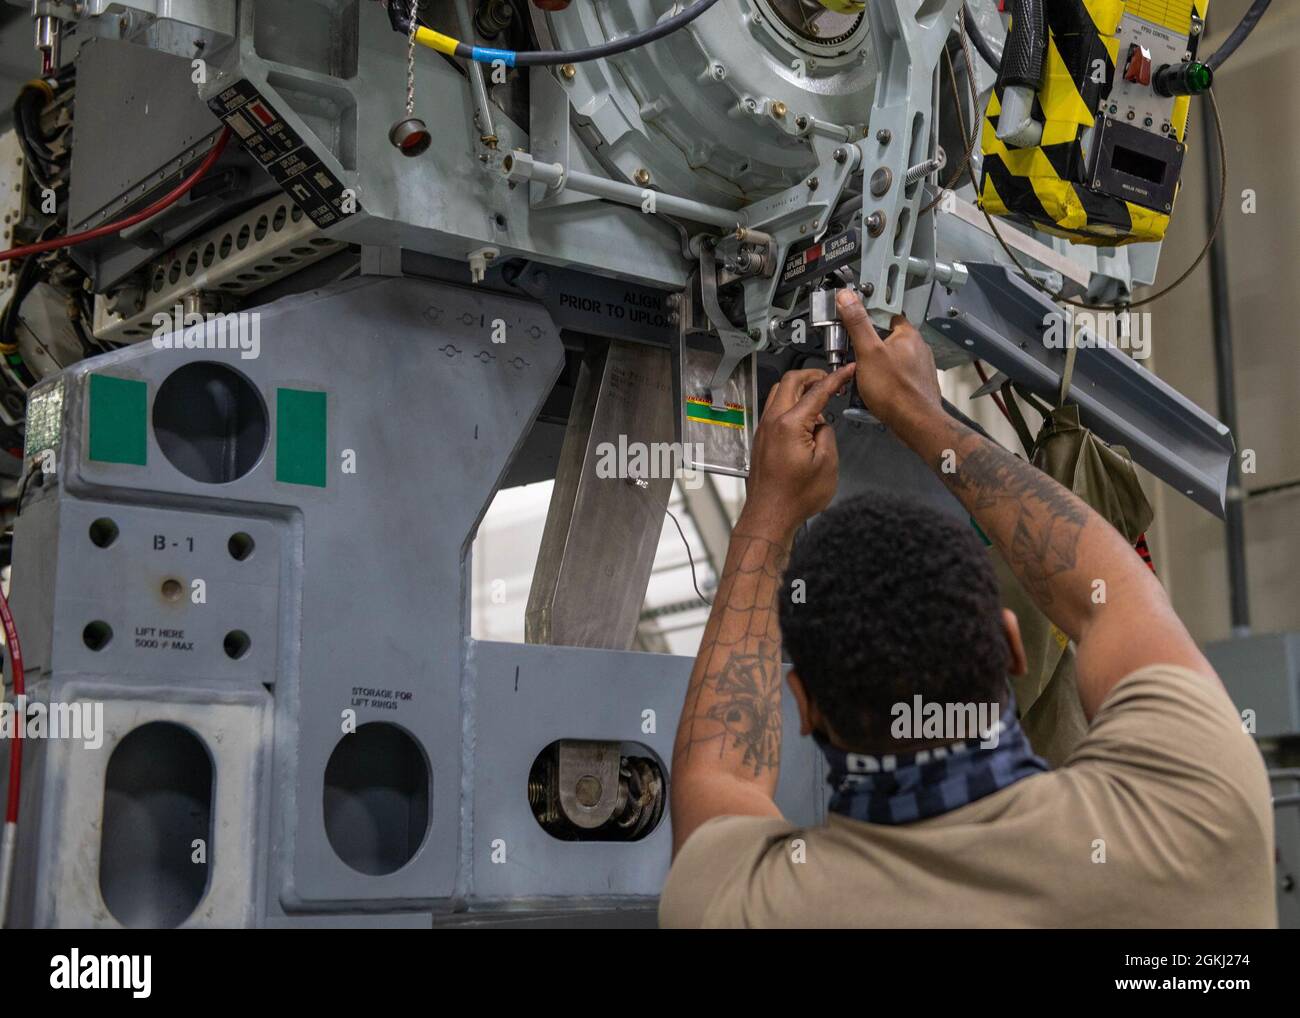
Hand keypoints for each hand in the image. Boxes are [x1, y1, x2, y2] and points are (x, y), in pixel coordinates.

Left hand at [742, 364, 854, 535]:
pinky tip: (804, 419)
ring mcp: (763, 429)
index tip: (847, 370)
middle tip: (830, 380)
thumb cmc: (794, 498)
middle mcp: (772, 422)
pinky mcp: (761, 439)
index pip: (817, 391)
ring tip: (819, 399)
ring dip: (799, 389)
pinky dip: (790, 404)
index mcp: (789, 424)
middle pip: (790, 381)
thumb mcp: (827, 464)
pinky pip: (774, 410)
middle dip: (813, 375)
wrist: (770, 516)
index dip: (836, 378)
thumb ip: (827, 434)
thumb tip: (823, 424)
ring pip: (778, 393)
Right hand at [836, 291, 941, 432]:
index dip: (869, 320)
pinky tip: (876, 390)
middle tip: (855, 357)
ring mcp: (920, 368)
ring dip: (877, 366)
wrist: (915, 422)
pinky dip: (886, 381)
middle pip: (888, 339)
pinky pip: (897, 376)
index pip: (887, 316)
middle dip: (870, 348)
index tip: (855, 327)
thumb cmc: (894, 389)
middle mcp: (918, 348)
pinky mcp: (918, 384)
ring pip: (892, 359)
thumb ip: (857, 323)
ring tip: (863, 377)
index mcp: (908, 335)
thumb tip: (847, 297)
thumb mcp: (867, 352)